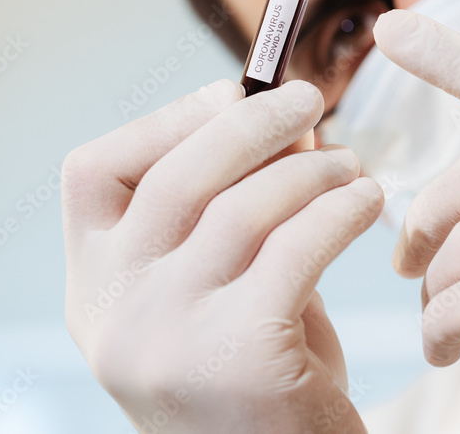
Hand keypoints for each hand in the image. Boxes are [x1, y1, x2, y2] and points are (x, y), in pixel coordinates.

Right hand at [62, 79, 382, 433]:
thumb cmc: (258, 368)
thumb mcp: (224, 282)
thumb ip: (236, 206)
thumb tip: (286, 119)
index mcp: (94, 286)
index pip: (93, 171)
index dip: (166, 119)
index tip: (229, 91)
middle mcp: (113, 311)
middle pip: (176, 178)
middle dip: (251, 123)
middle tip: (310, 100)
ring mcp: (166, 338)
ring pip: (242, 209)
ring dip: (310, 171)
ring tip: (351, 166)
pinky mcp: (236, 358)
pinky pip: (296, 248)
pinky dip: (340, 212)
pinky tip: (367, 202)